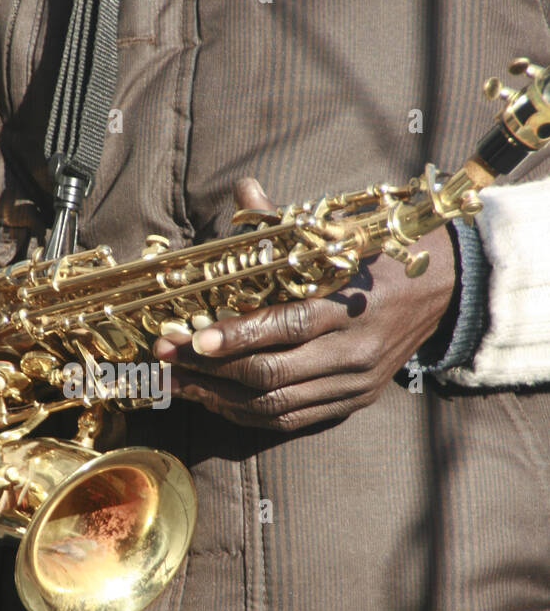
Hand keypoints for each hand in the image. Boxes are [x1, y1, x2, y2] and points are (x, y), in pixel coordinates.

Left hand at [153, 177, 455, 431]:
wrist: (442, 292)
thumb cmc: (378, 257)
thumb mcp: (338, 236)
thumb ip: (283, 222)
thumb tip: (242, 190)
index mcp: (353, 304)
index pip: (288, 326)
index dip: (237, 336)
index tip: (193, 338)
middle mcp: (354, 351)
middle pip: (273, 372)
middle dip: (211, 368)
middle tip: (168, 355)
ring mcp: (354, 383)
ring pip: (276, 404)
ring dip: (220, 396)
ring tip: (179, 381)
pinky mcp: (352, 402)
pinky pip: (290, 420)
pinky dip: (247, 414)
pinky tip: (215, 400)